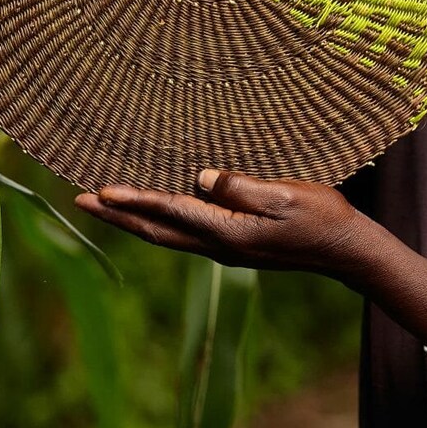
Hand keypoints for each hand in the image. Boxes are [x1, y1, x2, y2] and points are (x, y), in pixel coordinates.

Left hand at [75, 168, 375, 277]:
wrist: (347, 251)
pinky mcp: (234, 245)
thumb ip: (241, 187)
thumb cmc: (322, 217)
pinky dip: (157, 221)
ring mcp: (225, 249)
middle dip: (117, 217)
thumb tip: (200, 177)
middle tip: (79, 200)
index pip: (170, 212)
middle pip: (155, 231)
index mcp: (229, 233)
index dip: (133, 200)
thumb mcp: (285, 196)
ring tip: (103, 206)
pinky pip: (183, 233)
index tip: (100, 190)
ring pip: (165, 235)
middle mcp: (219, 246)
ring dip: (132, 220)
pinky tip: (152, 212)